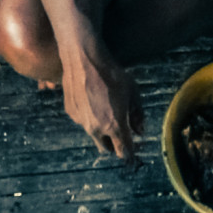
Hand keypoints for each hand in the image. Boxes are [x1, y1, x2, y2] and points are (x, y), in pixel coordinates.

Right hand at [61, 43, 142, 158]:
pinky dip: (90, 118)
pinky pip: (83, 121)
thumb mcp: (133, 92)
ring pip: (94, 135)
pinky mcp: (71, 113)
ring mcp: (81, 121)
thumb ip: (138, 115)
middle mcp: (96, 128)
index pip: (124, 151)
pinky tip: (93, 101)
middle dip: (116, 146)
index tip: (134, 150)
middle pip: (107, 149)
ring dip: (102, 131)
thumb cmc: (112, 74)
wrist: (84, 60)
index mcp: (114, 125)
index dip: (131, 153)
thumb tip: (140, 131)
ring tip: (107, 112)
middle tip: (122, 136)